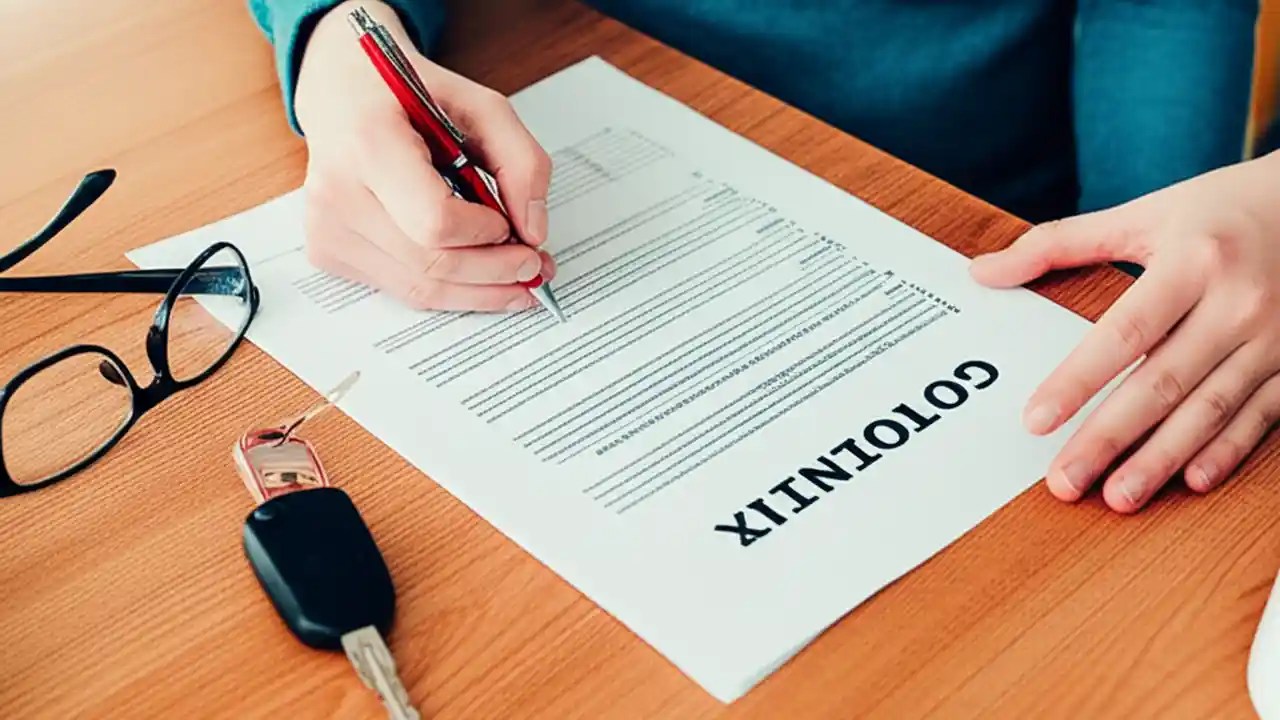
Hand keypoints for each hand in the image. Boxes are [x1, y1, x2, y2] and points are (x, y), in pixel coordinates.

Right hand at [293, 0, 553, 311]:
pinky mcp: (327, 250)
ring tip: (515, 280)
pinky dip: (445, 288)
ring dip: (478, 291)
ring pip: (418, 289)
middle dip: (495, 272)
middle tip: (533, 266)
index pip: (435, 221)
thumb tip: (533, 231)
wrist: (342, 93)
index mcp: (370, 143)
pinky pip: (400, 288)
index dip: (483, 234)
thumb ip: (522, 162)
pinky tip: (472, 273)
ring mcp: (327, 226)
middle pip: (431, 264)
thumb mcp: (480, 106)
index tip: (509, 225)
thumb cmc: (408, 98)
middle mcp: (338, 190)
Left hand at [970, 151, 1279, 512]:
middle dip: (1108, 438)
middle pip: (1161, 383)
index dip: (1079, 379)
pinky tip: (1191, 480)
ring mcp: (1274, 338)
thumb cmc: (1222, 210)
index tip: (1037, 418)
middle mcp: (1237, 303)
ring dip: (1161, 458)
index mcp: (1191, 262)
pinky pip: (1262, 416)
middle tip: (1064, 480)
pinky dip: (1227, 451)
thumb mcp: (1144, 213)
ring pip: (1209, 410)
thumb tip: (983, 272)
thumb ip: (1059, 243)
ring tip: (1117, 496)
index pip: (1124, 332)